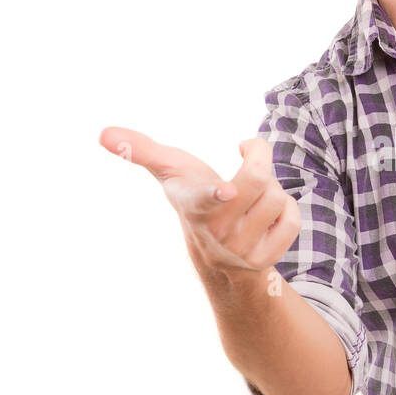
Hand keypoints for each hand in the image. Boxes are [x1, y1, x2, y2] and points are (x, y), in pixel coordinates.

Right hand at [98, 126, 300, 272]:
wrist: (215, 252)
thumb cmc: (193, 195)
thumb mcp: (170, 170)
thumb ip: (140, 149)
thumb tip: (102, 133)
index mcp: (193, 204)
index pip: (206, 197)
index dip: (217, 192)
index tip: (225, 191)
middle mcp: (216, 231)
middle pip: (260, 179)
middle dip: (260, 159)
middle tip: (248, 158)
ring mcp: (240, 249)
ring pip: (279, 197)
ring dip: (272, 189)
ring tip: (251, 199)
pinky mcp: (265, 261)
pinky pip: (293, 219)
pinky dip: (286, 211)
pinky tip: (267, 217)